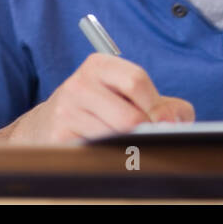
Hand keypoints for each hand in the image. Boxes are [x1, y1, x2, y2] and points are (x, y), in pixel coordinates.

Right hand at [0, 53, 193, 143]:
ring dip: (129, 148)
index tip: (162, 123)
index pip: (137, 81)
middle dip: (146, 133)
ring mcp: (66, 111)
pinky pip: (99, 153)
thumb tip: (175, 121)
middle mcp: (79, 84)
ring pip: (116, 138)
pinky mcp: (59, 137)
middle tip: (148, 140)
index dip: (156, 107)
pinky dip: (111, 157)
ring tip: (127, 146)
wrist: (47, 126)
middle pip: (130, 116)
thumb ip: (166, 106)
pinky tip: (108, 153)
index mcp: (99, 65)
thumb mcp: (131, 98)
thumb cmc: (101, 111)